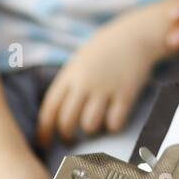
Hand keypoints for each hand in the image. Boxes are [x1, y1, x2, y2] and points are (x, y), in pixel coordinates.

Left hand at [36, 7, 167, 146]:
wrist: (134, 35)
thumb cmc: (104, 49)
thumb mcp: (79, 62)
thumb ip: (68, 83)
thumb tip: (57, 111)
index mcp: (69, 76)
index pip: (49, 109)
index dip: (44, 130)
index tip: (44, 142)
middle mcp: (85, 83)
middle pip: (67, 121)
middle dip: (67, 136)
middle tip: (71, 140)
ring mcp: (106, 89)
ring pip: (90, 125)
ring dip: (91, 130)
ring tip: (95, 126)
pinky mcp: (126, 94)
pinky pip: (115, 122)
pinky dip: (113, 127)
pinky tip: (114, 121)